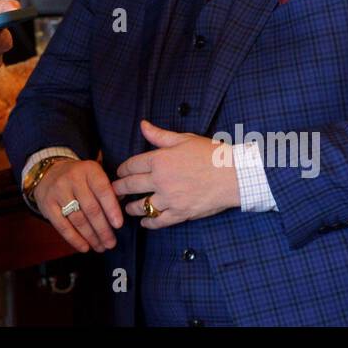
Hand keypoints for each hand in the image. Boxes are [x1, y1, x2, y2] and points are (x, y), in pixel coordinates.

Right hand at [34, 158, 123, 252]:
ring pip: (78, 219)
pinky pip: (62, 226)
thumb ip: (108, 190)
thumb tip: (118, 215)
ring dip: (91, 237)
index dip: (112, 209)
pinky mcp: (47, 205)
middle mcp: (73, 179)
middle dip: (103, 229)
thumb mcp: (94, 175)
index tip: (118, 225)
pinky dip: (74, 239)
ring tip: (100, 247)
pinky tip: (84, 247)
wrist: (49, 171)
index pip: (103, 190)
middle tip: (111, 243)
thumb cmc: (79, 177)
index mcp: (89, 170)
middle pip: (91, 209)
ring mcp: (58, 192)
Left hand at [110, 121, 240, 228]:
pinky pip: (159, 221)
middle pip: (131, 185)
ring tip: (126, 207)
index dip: (122, 169)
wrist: (234, 175)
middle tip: (113, 190)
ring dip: (131, 207)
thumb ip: (160, 135)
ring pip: (141, 205)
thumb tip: (142, 125)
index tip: (118, 172)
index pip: (132, 165)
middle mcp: (161, 180)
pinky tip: (144, 221)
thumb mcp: (184, 139)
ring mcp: (170, 198)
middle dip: (119, 188)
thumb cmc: (211, 154)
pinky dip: (149, 222)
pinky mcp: (180, 213)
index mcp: (160, 159)